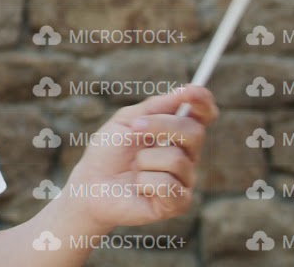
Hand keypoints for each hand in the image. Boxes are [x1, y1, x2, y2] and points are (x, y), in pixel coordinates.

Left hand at [59, 84, 218, 233]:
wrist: (90, 185)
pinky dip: (145, 182)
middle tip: (134, 128)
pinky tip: (138, 188)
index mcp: (176, 134)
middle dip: (161, 126)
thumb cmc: (108, 153)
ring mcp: (184, 180)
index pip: (203, 115)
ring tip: (133, 168)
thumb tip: (186, 91)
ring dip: (144, 159)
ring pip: (177, 159)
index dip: (203, 102)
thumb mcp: (126, 121)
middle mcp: (186, 156)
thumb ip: (155, 107)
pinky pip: (169, 184)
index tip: (192, 91)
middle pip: (194, 132)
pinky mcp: (177, 203)